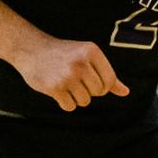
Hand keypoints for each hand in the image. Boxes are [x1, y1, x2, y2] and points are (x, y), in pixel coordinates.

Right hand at [13, 32, 128, 111]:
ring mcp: (67, 75)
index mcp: (92, 51)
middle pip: (98, 92)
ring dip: (77, 98)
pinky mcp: (54, 87)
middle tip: (75, 80)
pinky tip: (58, 90)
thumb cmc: (65, 54)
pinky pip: (70, 106)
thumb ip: (107, 74)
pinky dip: (65, 103)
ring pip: (85, 101)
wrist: (32, 50)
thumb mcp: (87, 57)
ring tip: (66, 84)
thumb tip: (126, 92)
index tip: (91, 80)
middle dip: (88, 91)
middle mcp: (81, 63)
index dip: (102, 86)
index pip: (109, 81)